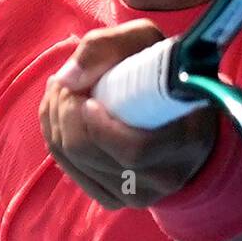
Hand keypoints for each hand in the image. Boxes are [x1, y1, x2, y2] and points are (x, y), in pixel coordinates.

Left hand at [38, 20, 216, 209]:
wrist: (184, 115)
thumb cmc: (164, 72)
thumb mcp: (145, 42)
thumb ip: (107, 47)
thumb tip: (67, 79)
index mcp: (187, 139)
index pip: (134, 150)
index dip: (99, 126)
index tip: (87, 97)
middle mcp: (164, 176)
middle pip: (90, 153)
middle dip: (64, 113)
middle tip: (63, 83)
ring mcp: (138, 194)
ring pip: (74, 161)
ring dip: (54, 120)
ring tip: (61, 91)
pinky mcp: (116, 199)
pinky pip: (70, 171)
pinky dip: (55, 138)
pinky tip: (61, 115)